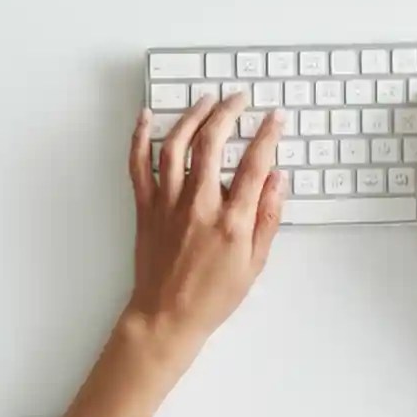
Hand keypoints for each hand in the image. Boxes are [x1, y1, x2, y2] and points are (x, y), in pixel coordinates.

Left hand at [127, 93, 286, 341]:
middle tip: (240, 98)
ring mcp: (168, 204)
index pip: (254, 164)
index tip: (275, 117)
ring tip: (206, 99)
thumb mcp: (255, 263)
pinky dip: (139, 137)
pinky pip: (138, 165)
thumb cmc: (212, 296)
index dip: (268, 134)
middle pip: (212, 143)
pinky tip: (146, 117)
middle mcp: (198, 206)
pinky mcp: (146, 208)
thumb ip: (268, 217)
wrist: (166, 318)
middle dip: (228, 112)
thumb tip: (278, 180)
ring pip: (176, 146)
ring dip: (192, 116)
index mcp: (231, 222)